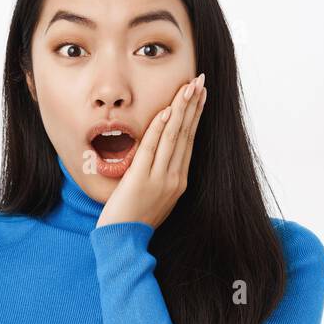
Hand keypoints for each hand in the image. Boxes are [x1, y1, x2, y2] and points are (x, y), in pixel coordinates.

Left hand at [96, 72, 206, 229]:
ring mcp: (160, 179)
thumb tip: (159, 156)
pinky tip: (166, 110)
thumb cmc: (134, 219)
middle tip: (200, 81)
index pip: (189, 141)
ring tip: (189, 87)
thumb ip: (160, 176)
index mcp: (179, 181)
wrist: (123, 242)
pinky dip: (160, 127)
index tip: (200, 96)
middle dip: (194, 105)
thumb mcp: (155, 197)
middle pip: (186, 134)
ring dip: (181, 109)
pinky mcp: (142, 180)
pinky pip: (152, 148)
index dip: (195, 116)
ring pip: (174, 137)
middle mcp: (174, 178)